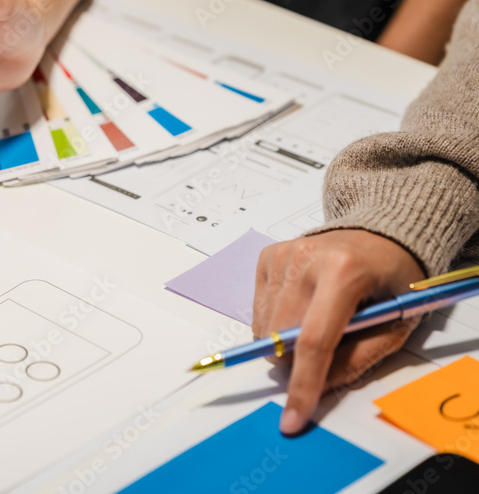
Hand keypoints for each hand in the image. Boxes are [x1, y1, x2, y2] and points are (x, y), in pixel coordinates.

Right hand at [252, 230, 424, 434]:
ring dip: (288, 339)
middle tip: (330, 346)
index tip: (292, 418)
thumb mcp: (396, 322)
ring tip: (320, 318)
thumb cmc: (392, 279)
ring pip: (266, 328)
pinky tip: (304, 304)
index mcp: (345, 271)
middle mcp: (307, 258)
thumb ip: (359, 358)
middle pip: (284, 337)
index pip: (315, 339)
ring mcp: (282, 255)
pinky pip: (258, 310)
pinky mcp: (268, 256)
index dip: (304, 384)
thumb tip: (319, 387)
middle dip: (300, 359)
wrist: (379, 235)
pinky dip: (278, 320)